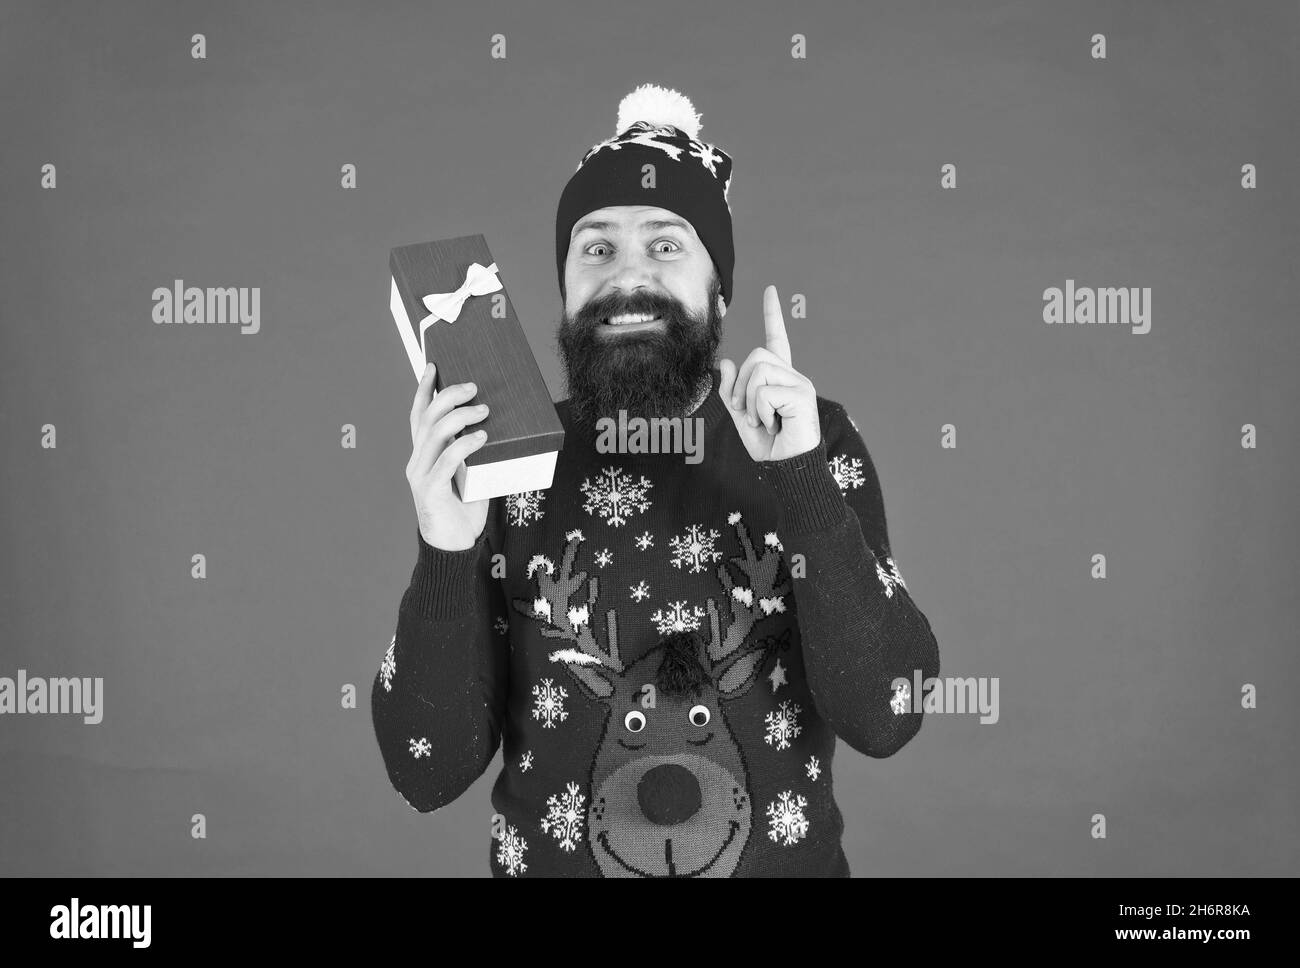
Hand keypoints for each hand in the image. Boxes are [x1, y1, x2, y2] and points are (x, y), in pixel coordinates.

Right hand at [407, 362, 490, 550]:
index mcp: (423, 455)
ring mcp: (420, 476)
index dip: (423, 390)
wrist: (453, 549)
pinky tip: (482, 438)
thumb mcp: (471, 475)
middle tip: (474, 387)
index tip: (433, 366)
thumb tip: (497, 429)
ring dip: (461, 417)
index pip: (418, 416)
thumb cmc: (463, 511)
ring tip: (484, 410)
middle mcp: (416, 461)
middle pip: (427, 418)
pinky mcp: (430, 492)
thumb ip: (475, 454)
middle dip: (449, 396)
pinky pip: (446, 462)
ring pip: (434, 434)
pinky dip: (464, 446)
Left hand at [718, 285, 820, 461]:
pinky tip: (774, 424)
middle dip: (741, 385)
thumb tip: (727, 362)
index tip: (770, 290)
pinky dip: (760, 411)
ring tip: (764, 420)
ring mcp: (800, 384)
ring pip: (758, 370)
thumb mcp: (741, 415)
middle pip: (756, 356)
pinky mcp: (802, 396)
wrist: (785, 468)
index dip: (772, 314)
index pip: (776, 339)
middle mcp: (793, 375)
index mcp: (779, 377)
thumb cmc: (768, 444)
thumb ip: (732, 390)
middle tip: (748, 412)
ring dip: (750, 400)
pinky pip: (765, 391)